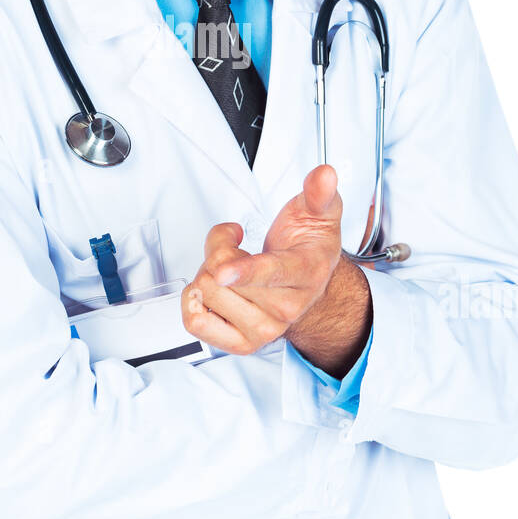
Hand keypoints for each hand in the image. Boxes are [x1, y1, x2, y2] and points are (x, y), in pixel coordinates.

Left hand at [181, 165, 355, 359]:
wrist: (307, 285)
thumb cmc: (308, 248)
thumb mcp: (320, 213)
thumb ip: (318, 193)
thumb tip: (324, 175)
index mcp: (306, 273)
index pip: (272, 272)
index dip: (243, 269)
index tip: (222, 269)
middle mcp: (286, 308)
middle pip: (223, 276)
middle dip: (219, 248)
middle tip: (236, 244)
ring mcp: (264, 329)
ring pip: (206, 294)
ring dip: (208, 272)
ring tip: (230, 268)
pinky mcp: (243, 343)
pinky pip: (197, 324)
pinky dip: (193, 301)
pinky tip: (213, 290)